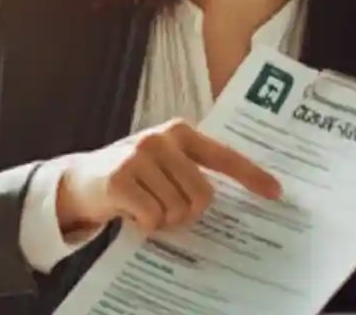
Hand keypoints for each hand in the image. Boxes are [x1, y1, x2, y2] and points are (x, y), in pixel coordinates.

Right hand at [55, 118, 280, 234]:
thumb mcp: (164, 162)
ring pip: (177, 209)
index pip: (223, 156)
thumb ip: (192, 169)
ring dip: (163, 219)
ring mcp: (138, 157)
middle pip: (202, 195)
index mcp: (179, 132)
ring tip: (145, 205)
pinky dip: (145, 224)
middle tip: (165, 208)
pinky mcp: (120, 178)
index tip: (275, 192)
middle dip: (187, 212)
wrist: (80, 179)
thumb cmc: (131, 175)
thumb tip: (229, 196)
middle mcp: (160, 139)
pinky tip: (131, 211)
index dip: (251, 175)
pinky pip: (153, 217)